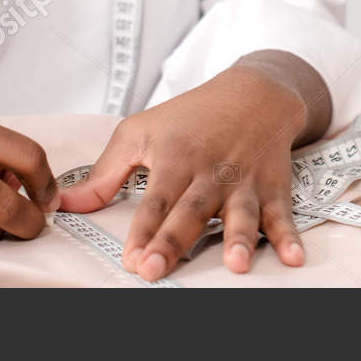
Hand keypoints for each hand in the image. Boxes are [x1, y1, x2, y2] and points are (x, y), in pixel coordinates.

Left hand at [58, 53, 329, 280]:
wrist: (254, 92)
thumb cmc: (191, 117)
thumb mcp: (141, 131)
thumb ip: (105, 172)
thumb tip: (66, 203)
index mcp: (176, 158)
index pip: (156, 199)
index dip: (143, 230)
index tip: (131, 258)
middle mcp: (211, 171)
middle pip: (191, 210)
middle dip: (174, 241)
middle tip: (156, 269)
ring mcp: (244, 181)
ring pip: (241, 213)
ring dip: (239, 238)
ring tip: (236, 264)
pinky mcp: (273, 187)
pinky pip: (282, 214)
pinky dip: (290, 236)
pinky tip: (294, 258)